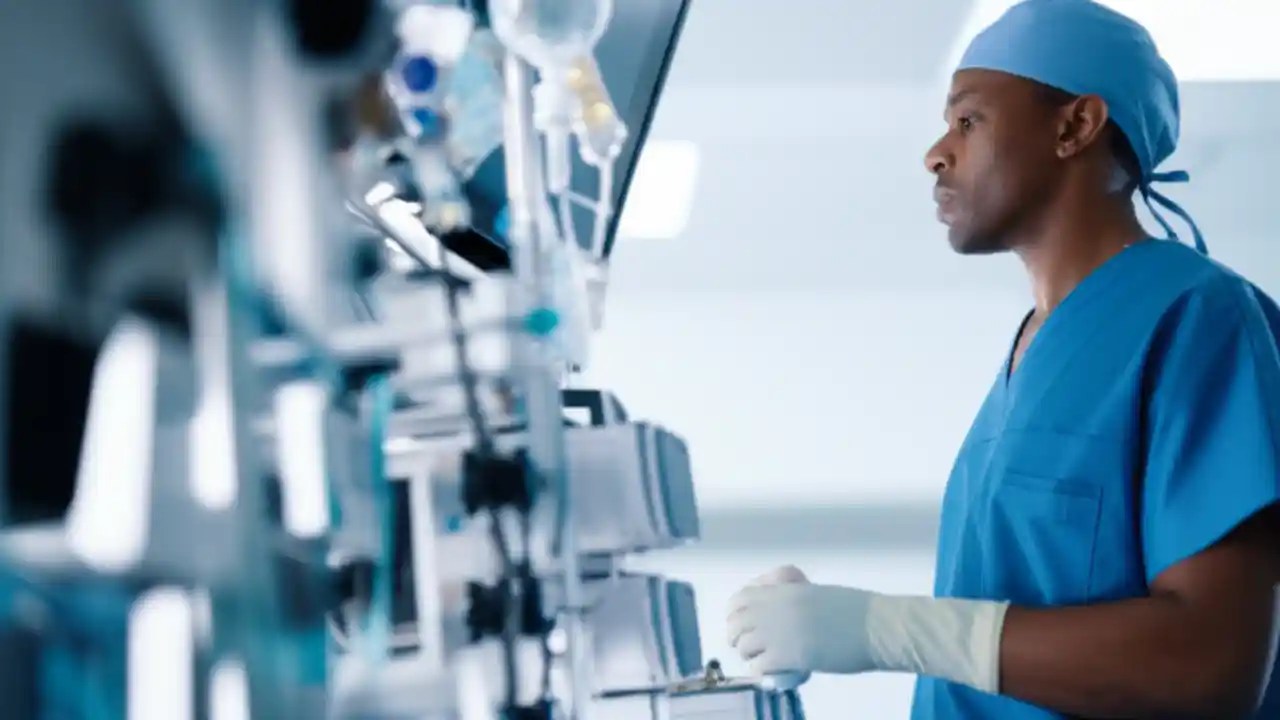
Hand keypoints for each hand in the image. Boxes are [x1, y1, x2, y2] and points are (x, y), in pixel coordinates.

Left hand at [727, 566, 879, 676]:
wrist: (876, 627)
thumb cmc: (858, 611)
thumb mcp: (818, 595)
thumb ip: (795, 600)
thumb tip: (785, 612)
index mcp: (785, 591)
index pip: (741, 598)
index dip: (735, 612)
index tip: (742, 623)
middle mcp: (776, 609)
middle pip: (736, 622)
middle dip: (736, 636)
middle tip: (748, 646)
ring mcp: (780, 632)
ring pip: (743, 645)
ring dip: (750, 655)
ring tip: (763, 660)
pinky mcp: (788, 656)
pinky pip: (758, 666)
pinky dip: (761, 671)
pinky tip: (773, 672)